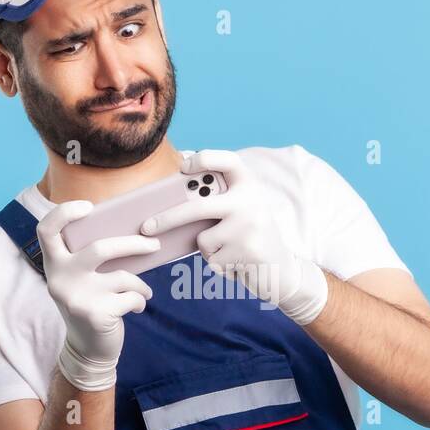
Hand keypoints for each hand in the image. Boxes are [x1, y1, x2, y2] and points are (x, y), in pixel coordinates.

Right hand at [35, 200, 159, 389]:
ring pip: (123, 276)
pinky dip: (140, 300)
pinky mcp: (96, 314)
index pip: (46, 230)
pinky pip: (131, 297)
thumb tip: (131, 229)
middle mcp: (60, 279)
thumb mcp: (80, 279)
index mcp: (54, 264)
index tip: (88, 207)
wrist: (87, 350)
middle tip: (153, 245)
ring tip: (144, 289)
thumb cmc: (89, 303)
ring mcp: (77, 297)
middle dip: (134, 244)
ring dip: (140, 284)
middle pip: (100, 249)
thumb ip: (88, 258)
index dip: (63, 213)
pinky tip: (136, 306)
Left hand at [139, 149, 327, 324]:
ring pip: (203, 239)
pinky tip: (237, 262)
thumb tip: (170, 201)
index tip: (183, 167)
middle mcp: (251, 202)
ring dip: (208, 249)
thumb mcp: (242, 211)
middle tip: (146, 227)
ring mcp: (249, 227)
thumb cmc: (251, 236)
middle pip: (197, 207)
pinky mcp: (247, 253)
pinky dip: (218, 264)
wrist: (283, 270)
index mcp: (250, 185)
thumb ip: (218, 201)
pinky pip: (212, 259)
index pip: (227, 161)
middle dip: (167, 219)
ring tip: (229, 249)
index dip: (204, 159)